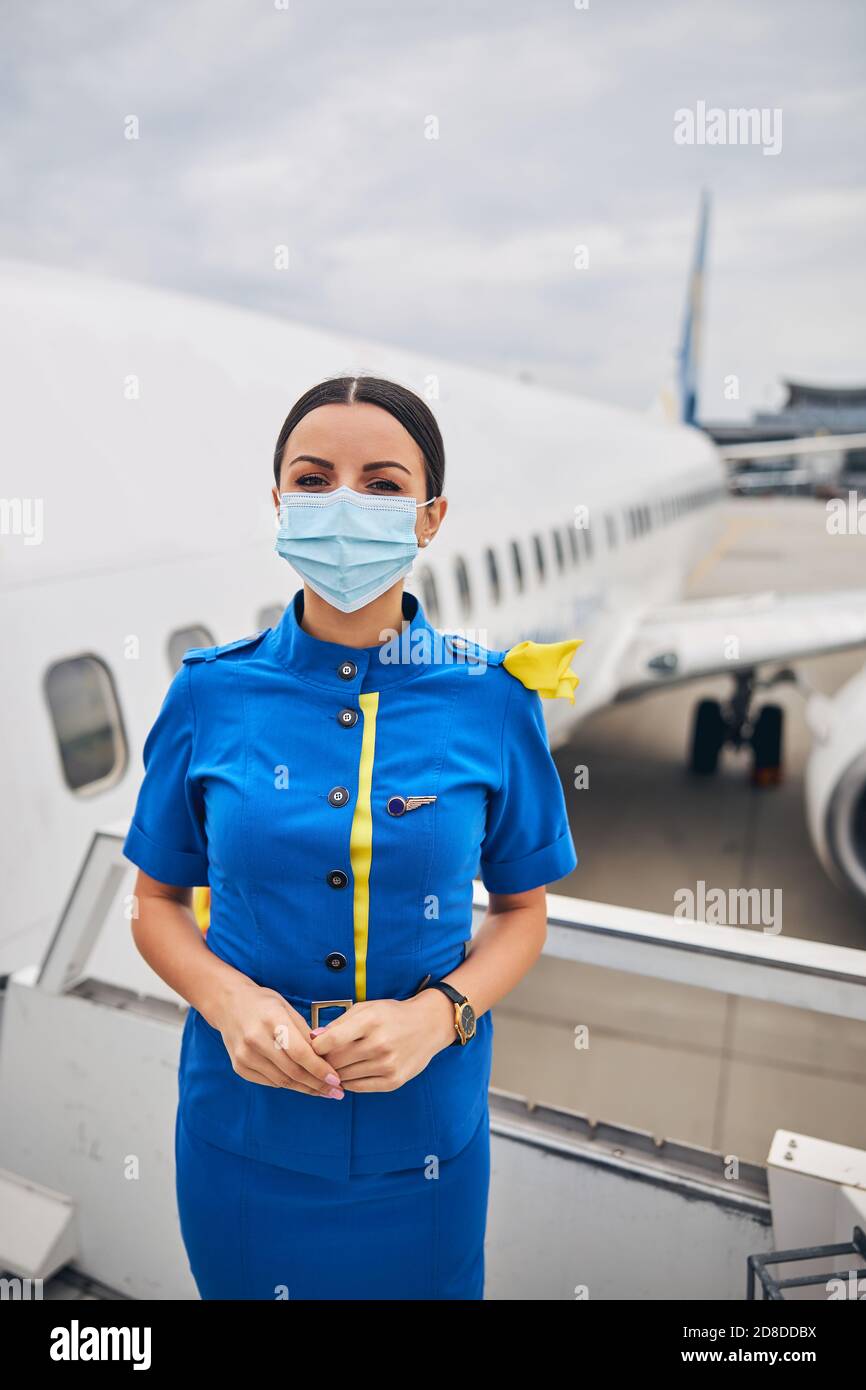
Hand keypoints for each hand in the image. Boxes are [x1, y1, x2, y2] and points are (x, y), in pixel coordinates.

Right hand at [209, 977, 344, 1098]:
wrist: (229, 1004)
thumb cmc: (263, 1004)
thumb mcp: (287, 1008)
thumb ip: (305, 1032)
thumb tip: (326, 1057)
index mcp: (272, 1020)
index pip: (300, 1052)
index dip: (320, 1069)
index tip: (336, 1080)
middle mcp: (256, 1039)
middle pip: (292, 1071)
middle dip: (317, 1084)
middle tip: (336, 1092)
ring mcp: (245, 1055)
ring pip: (281, 1081)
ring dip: (305, 1088)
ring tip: (323, 1092)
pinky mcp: (239, 1067)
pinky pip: (269, 1082)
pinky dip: (287, 1084)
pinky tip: (301, 1084)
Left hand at [309, 991, 457, 1091]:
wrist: (428, 1026)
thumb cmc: (392, 1015)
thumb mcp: (366, 1009)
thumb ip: (339, 1023)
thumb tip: (313, 1039)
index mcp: (371, 1021)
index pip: (330, 1041)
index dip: (315, 1047)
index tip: (312, 1047)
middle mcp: (379, 1044)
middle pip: (335, 1061)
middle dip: (323, 1061)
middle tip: (320, 1058)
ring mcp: (387, 1065)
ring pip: (344, 1077)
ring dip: (335, 1073)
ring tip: (335, 1064)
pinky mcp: (393, 1081)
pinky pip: (358, 1088)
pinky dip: (348, 1082)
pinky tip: (349, 1073)